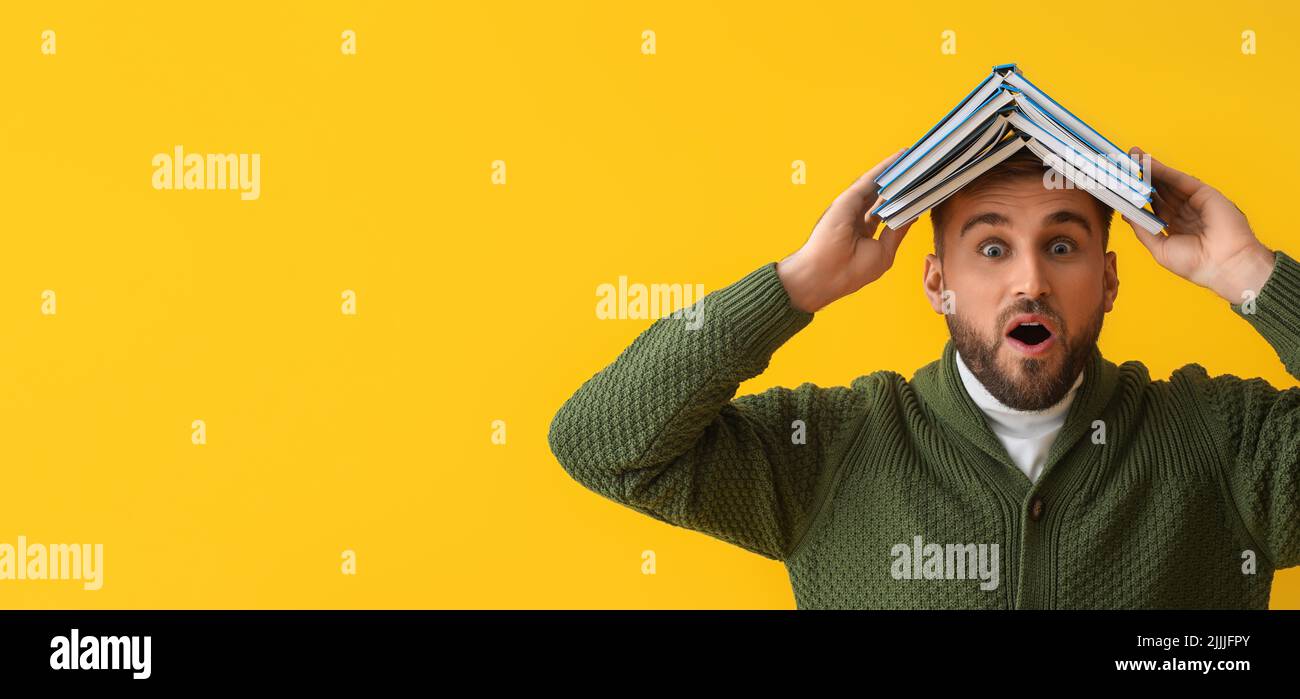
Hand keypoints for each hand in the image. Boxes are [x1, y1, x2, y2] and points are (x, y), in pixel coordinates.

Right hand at [776, 149, 913, 312]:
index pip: (886, 212)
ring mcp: (851, 207)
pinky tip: (899, 158)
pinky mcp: (847, 200)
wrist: (826, 275)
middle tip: (920, 169)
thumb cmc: (850, 271)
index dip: (902, 202)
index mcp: (863, 233)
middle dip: (900, 184)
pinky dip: (884, 168)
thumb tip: (912, 214)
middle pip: (882, 196)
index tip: (920, 191)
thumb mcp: (883, 252)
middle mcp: (856, 217)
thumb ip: (897, 231)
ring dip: (895, 171)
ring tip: (914, 158)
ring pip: (877, 185)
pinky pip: (869, 180)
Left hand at [1123, 147, 1274, 303]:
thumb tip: (1127, 214)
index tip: (1121, 185)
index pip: (1154, 206)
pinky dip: (1162, 170)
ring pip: (1168, 182)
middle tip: (1123, 163)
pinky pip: (1179, 179)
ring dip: (1150, 168)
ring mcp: (1195, 202)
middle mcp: (1185, 212)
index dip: (1138, 195)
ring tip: (1132, 155)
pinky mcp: (1204, 193)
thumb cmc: (1195, 263)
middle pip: (1159, 190)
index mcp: (1176, 227)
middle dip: (1142, 177)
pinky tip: (1147, 163)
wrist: (1223, 263)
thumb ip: (1143, 230)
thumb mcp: (1159, 248)